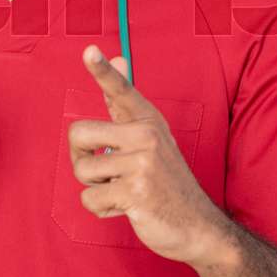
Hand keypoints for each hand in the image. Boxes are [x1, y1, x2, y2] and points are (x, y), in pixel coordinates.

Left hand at [65, 44, 228, 264]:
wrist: (198, 226)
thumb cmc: (167, 181)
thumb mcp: (152, 138)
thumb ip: (126, 103)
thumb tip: (118, 57)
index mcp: (149, 121)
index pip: (122, 90)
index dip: (102, 71)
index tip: (89, 50)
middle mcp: (147, 136)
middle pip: (78, 133)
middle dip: (80, 156)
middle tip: (103, 169)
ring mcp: (142, 164)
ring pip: (81, 169)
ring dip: (94, 186)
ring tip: (120, 189)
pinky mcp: (135, 193)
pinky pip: (89, 198)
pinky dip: (101, 208)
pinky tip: (125, 207)